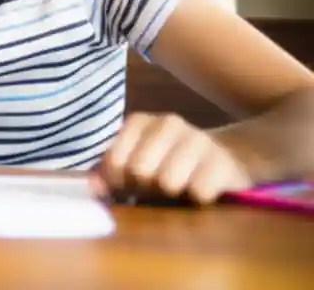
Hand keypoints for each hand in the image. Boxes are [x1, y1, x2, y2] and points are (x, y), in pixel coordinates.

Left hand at [96, 113, 250, 204]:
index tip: (130, 184)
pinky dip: (197, 198)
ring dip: (172, 193)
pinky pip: (198, 192)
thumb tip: (92, 188)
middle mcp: (168, 122)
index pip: (115, 160)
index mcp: (140, 121)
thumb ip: (109, 174)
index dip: (119, 181)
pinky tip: (202, 189)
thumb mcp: (136, 163)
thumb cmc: (170, 164)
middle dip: (146, 187)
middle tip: (158, 186)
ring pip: (168, 182)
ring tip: (180, 186)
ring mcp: (198, 139)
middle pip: (140, 171)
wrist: (226, 159)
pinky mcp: (223, 162)